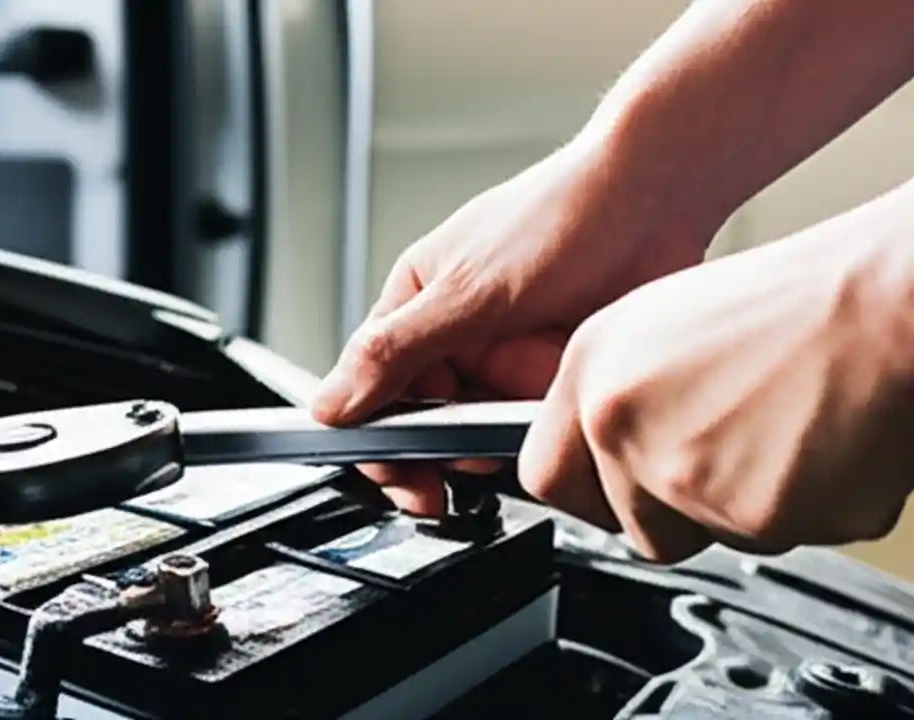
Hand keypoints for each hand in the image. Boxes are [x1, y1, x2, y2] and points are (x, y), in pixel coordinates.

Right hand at [311, 139, 716, 513]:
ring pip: (473, 432)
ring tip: (501, 448)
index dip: (377, 442)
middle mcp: (453, 334)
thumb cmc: (562, 215)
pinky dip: (528, 439)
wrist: (658, 198)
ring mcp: (504, 357)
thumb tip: (329, 406)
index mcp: (414, 305)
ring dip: (482, 451)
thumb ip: (393, 353)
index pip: (370, 391)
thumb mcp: (465, 293)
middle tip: (444, 489)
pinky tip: (540, 433)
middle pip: (419, 422)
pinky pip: (525, 426)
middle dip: (428, 459)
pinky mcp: (549, 375)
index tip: (399, 478)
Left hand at [519, 189, 913, 561]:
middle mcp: (632, 437)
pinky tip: (817, 441)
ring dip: (741, 501)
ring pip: (709, 535)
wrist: (887, 307)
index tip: (609, 484)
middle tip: (726, 441)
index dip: (585, 486)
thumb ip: (607, 397)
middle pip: (635, 526)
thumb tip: (591, 453)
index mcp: (597, 384)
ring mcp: (695, 486)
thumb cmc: (790, 301)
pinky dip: (802, 505)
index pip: (546, 480)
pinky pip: (776, 540)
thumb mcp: (655, 326)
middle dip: (675, 503)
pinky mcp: (763, 521)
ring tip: (777, 423)